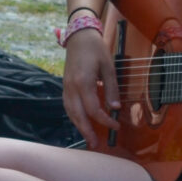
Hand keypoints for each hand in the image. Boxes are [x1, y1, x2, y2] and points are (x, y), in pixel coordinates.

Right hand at [61, 29, 119, 146]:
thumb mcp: (109, 67)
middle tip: (95, 144)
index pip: (93, 109)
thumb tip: (115, 108)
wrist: (79, 36)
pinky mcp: (65, 86)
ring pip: (70, 112)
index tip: (116, 125)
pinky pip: (68, 106)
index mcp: (84, 82)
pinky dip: (74, 116)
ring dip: (78, 126)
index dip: (105, 120)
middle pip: (78, 115)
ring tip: (88, 137)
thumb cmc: (96, 49)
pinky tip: (80, 122)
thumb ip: (112, 88)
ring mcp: (66, 87)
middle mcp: (72, 87)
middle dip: (86, 131)